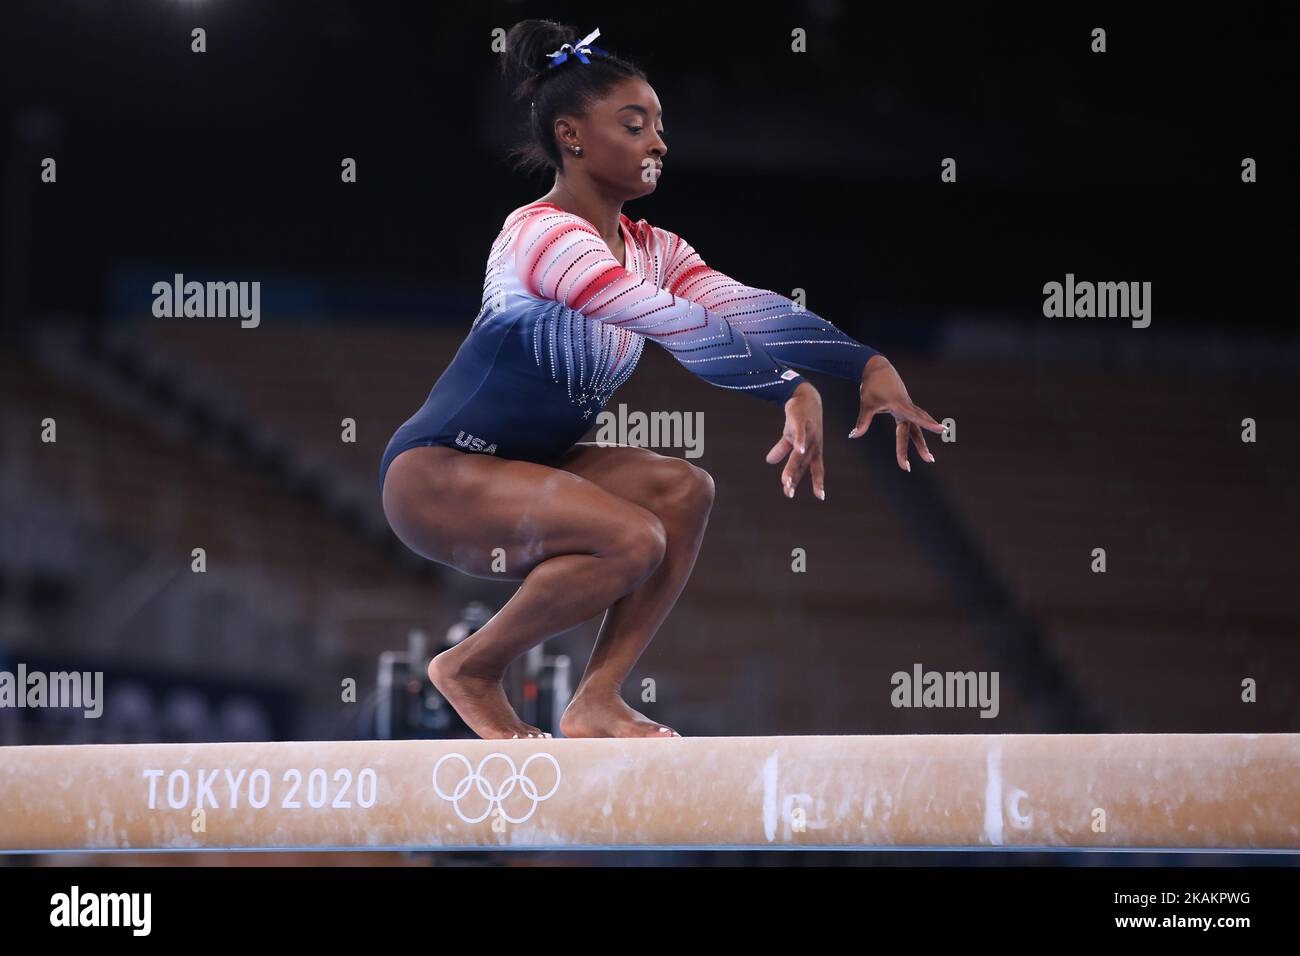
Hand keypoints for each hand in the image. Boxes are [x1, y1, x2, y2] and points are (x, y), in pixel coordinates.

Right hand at [766, 381, 824, 498]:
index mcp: (812, 450)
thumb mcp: (790, 437)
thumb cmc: (800, 420)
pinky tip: (798, 450)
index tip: (821, 497)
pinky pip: (800, 434)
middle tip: (788, 493)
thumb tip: (769, 461)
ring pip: (799, 454)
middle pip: (802, 464)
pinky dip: (799, 442)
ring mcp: (808, 434)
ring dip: (792, 468)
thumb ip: (782, 450)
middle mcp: (813, 445)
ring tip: (785, 481)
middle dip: (795, 478)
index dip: (818, 482)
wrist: (805, 397)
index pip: (815, 469)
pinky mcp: (801, 423)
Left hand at [850, 355, 944, 471]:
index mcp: (900, 406)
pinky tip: (917, 441)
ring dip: (921, 441)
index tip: (943, 429)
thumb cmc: (871, 385)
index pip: (916, 418)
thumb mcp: (866, 404)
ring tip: (927, 456)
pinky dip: (918, 430)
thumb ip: (862, 421)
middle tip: (930, 460)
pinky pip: (914, 421)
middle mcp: (907, 408)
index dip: (929, 424)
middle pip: (916, 430)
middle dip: (921, 446)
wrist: (877, 368)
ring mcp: (907, 407)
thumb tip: (853, 436)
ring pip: (917, 426)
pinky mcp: (904, 407)